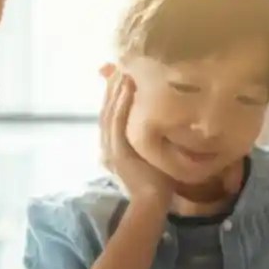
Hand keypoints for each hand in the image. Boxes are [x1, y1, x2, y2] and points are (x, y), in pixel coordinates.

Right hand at [100, 66, 172, 207]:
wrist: (152, 203)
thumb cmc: (158, 183)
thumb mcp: (154, 155)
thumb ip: (152, 141)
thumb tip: (163, 124)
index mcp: (112, 147)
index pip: (110, 115)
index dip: (112, 95)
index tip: (120, 76)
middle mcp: (106, 145)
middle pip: (106, 109)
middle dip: (111, 87)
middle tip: (118, 65)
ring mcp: (110, 148)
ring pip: (109, 112)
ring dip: (115, 89)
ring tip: (123, 69)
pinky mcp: (117, 151)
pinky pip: (117, 121)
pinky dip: (120, 102)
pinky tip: (127, 86)